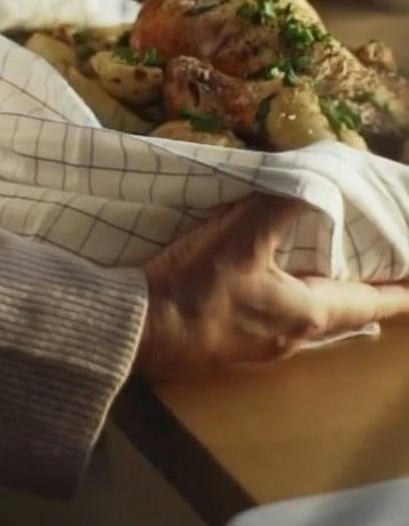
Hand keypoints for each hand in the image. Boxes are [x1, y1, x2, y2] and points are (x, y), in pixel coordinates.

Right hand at [135, 192, 408, 380]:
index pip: (371, 303)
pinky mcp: (236, 347)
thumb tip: (315, 177)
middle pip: (345, 316)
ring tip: (337, 276)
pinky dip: (297, 304)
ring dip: (330, 300)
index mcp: (308, 313)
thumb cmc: (199, 286)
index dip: (400, 292)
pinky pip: (283, 324)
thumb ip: (282, 203)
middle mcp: (295, 338)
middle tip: (383, 271)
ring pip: (314, 322)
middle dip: (367, 294)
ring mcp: (264, 348)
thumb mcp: (242, 235)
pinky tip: (281, 291)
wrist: (143, 330)